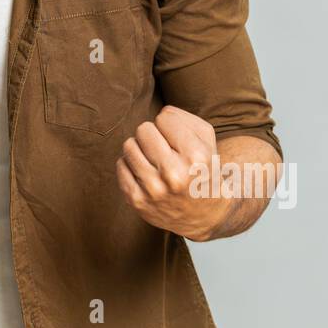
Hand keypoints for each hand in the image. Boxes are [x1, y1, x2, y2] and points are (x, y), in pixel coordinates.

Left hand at [115, 104, 228, 240]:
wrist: (204, 215)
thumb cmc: (202, 169)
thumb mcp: (207, 141)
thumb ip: (184, 118)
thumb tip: (161, 112)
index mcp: (195, 157)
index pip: (164, 118)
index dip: (170, 126)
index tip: (177, 140)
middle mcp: (174, 175)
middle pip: (144, 130)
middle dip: (153, 135)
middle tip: (163, 150)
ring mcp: (153, 190)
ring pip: (129, 145)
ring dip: (140, 149)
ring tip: (154, 161)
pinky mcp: (136, 200)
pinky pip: (120, 164)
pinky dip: (131, 165)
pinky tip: (146, 174)